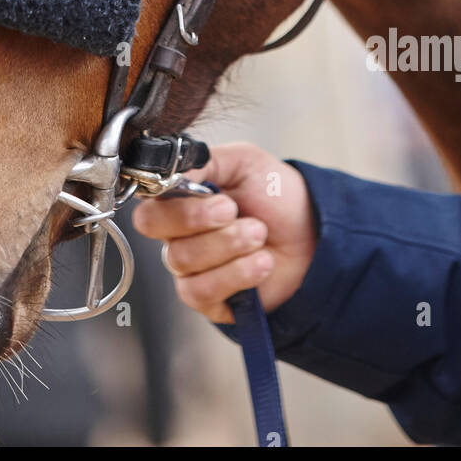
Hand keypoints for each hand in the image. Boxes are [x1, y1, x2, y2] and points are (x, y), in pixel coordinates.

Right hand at [131, 142, 317, 323]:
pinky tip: (262, 262)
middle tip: (234, 211)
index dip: (174, 204)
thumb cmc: (276, 196)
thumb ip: (204, 161)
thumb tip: (170, 170)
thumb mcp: (244, 162)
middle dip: (198, 219)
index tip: (212, 195)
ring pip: (183, 259)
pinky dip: (237, 274)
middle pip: (156, 231)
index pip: (148, 206)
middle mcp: (178, 235)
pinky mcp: (209, 300)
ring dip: (229, 244)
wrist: (312, 234)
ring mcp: (191, 269)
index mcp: (180, 200)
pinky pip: (202, 290)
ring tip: (259, 234)